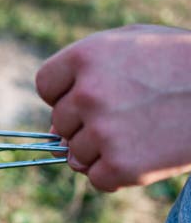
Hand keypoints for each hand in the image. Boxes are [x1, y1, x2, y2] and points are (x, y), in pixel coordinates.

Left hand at [35, 24, 190, 191]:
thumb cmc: (183, 61)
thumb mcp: (134, 43)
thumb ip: (85, 72)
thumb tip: (51, 125)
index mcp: (85, 57)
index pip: (46, 86)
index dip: (67, 93)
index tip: (94, 95)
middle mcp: (87, 94)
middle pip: (60, 123)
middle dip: (86, 123)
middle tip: (132, 114)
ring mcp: (103, 131)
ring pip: (76, 154)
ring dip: (103, 150)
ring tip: (144, 131)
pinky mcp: (122, 165)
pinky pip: (98, 179)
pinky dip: (118, 175)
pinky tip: (147, 155)